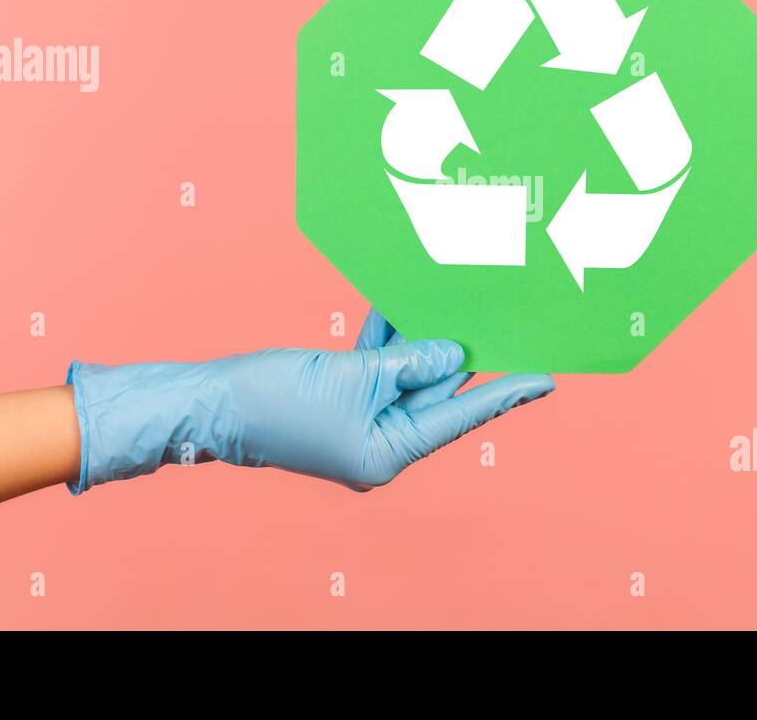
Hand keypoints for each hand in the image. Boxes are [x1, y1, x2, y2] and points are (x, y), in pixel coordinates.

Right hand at [66, 309, 555, 492]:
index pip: (459, 418)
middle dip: (462, 356)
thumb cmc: (275, 398)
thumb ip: (408, 363)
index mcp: (388, 453)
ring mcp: (360, 423)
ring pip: (406, 375)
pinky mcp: (341, 400)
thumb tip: (452, 356)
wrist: (210, 403)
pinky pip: (376, 368)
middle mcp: (380, 443)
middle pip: (435, 394)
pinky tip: (401, 306)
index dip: (505, 394)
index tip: (547, 379)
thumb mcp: (353, 376)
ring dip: (422, 341)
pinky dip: (387, 340)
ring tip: (457, 303)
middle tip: (507, 324)